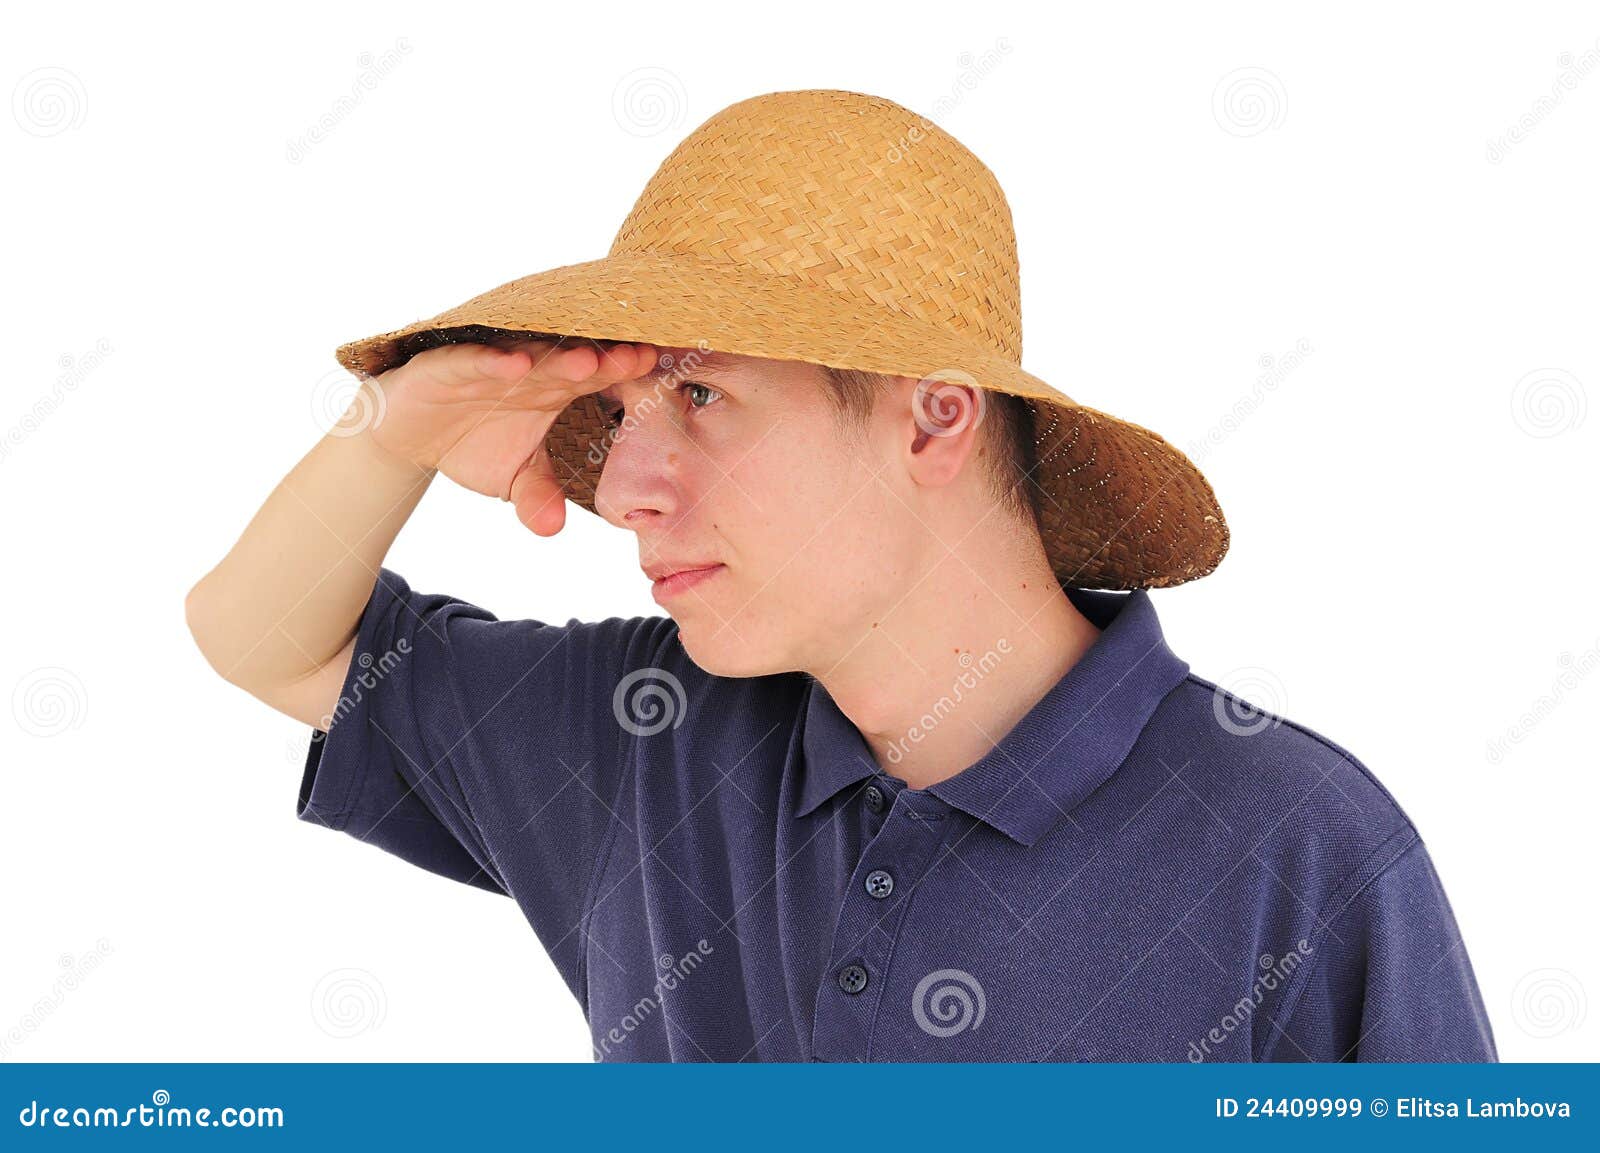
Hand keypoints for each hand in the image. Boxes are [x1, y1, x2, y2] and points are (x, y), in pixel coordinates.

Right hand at [363, 338, 658, 534]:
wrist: (406, 434)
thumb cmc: (473, 444)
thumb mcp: (512, 479)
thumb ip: (537, 497)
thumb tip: (552, 527)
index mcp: (552, 390)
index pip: (596, 378)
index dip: (623, 373)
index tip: (655, 369)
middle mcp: (528, 370)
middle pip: (571, 361)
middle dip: (603, 360)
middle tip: (635, 357)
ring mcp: (489, 364)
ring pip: (529, 356)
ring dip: (557, 358)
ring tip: (587, 362)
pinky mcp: (448, 365)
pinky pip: (475, 361)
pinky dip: (495, 363)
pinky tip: (518, 365)